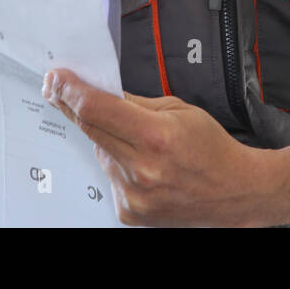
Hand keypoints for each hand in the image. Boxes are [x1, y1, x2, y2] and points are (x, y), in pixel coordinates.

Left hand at [42, 68, 274, 225]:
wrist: (232, 192)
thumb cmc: (210, 148)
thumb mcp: (179, 110)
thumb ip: (137, 102)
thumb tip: (102, 91)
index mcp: (156, 136)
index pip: (96, 109)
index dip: (71, 90)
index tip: (57, 78)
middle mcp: (141, 169)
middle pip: (89, 129)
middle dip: (70, 104)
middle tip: (58, 88)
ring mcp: (133, 194)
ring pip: (99, 151)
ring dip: (104, 136)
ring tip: (133, 136)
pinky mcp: (128, 210)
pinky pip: (109, 174)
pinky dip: (117, 161)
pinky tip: (140, 161)